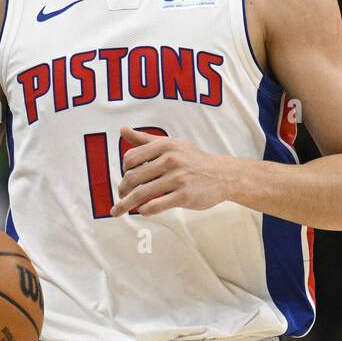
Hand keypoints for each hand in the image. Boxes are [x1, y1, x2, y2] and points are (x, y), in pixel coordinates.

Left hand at [111, 126, 236, 216]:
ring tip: (118, 210)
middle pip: (132, 177)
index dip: (124, 170)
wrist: (223, 175)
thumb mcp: (171, 144)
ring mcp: (178, 178)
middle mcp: (170, 160)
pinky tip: (142, 211)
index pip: (131, 158)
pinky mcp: (184, 196)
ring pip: (141, 194)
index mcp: (165, 146)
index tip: (125, 178)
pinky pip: (155, 205)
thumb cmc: (193, 160)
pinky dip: (144, 210)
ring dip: (126, 204)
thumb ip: (145, 139)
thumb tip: (122, 129)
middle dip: (122, 190)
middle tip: (121, 196)